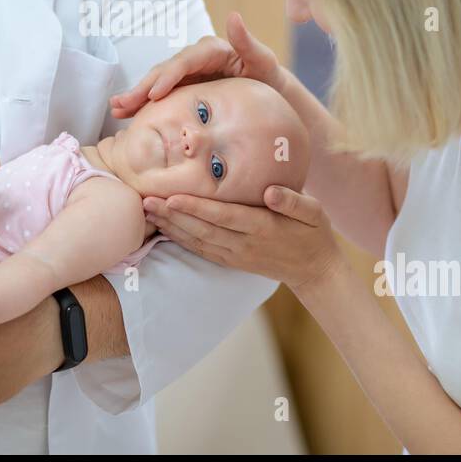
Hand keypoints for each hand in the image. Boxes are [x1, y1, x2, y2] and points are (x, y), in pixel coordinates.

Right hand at [109, 11, 282, 118]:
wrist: (269, 96)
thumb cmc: (268, 79)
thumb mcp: (263, 61)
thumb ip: (247, 42)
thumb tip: (233, 16)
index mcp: (211, 50)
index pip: (185, 61)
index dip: (168, 76)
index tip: (154, 94)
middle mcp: (194, 59)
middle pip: (164, 71)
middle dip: (142, 88)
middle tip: (122, 104)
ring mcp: (186, 75)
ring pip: (155, 83)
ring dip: (135, 96)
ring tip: (116, 109)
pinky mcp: (182, 88)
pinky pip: (158, 96)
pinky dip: (142, 104)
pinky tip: (124, 114)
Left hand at [143, 185, 344, 291]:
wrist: (315, 269)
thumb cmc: (313, 233)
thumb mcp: (314, 212)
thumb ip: (293, 201)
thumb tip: (271, 191)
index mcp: (263, 227)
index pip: (224, 216)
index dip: (197, 208)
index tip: (173, 197)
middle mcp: (245, 244)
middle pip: (203, 229)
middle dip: (172, 215)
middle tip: (145, 200)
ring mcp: (236, 254)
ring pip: (197, 241)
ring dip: (171, 227)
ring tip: (147, 211)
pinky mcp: (231, 260)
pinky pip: (201, 250)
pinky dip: (180, 239)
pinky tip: (164, 227)